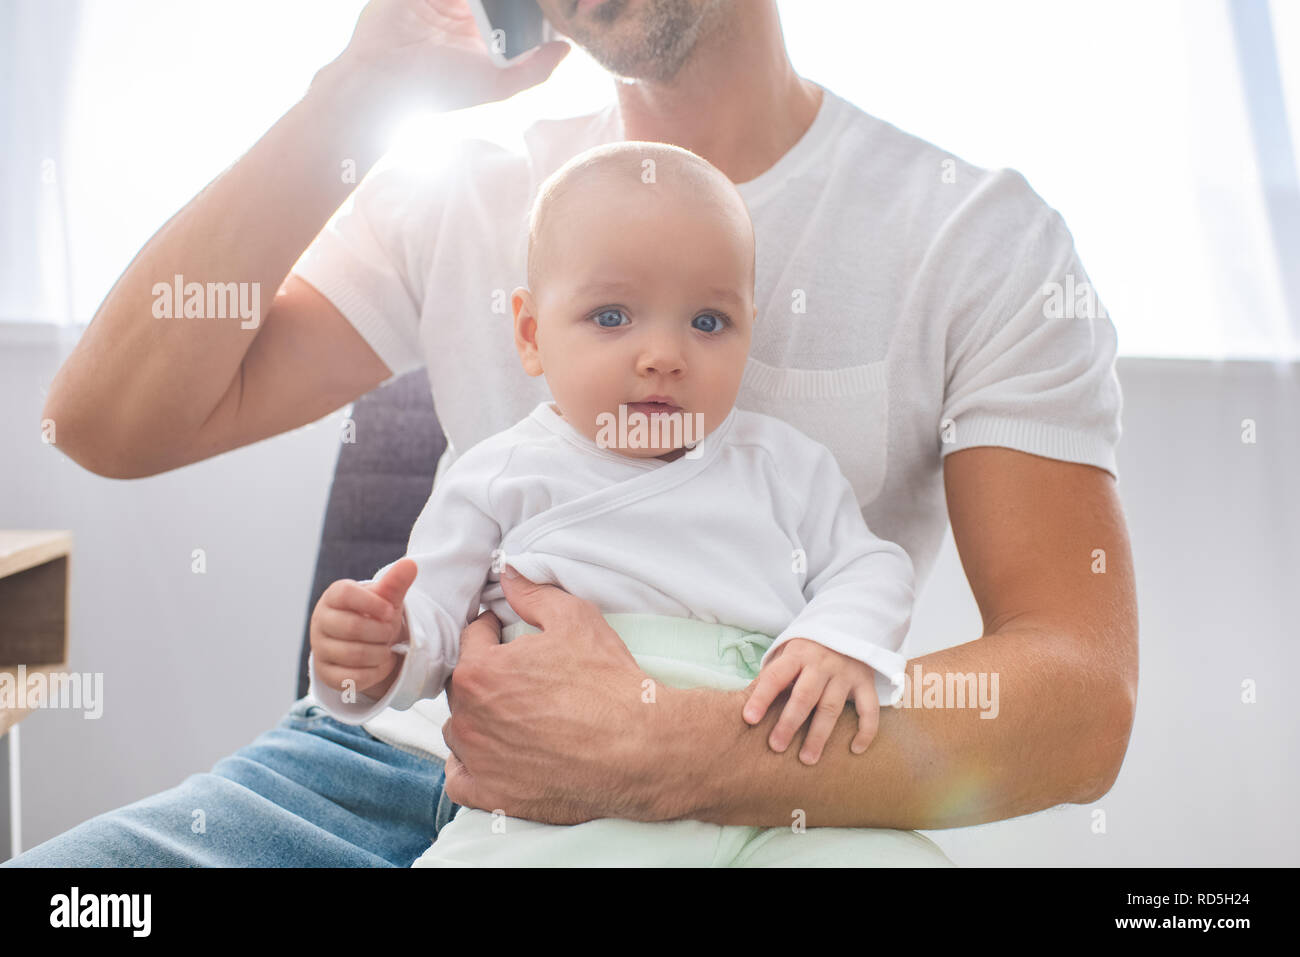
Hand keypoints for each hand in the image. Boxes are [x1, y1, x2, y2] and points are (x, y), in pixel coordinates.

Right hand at [309, 558, 416, 699]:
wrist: (367, 641)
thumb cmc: (375, 614)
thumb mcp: (386, 598)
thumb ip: (396, 582)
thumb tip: (410, 564)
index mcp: (333, 597)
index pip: (345, 594)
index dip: (372, 603)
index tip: (389, 611)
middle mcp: (321, 621)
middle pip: (352, 627)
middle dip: (381, 632)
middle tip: (390, 632)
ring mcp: (320, 648)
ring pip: (354, 655)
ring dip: (380, 653)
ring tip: (386, 648)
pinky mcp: (325, 673)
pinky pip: (352, 678)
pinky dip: (375, 672)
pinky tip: (381, 663)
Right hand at [321, 0, 569, 113]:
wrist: (382, 79)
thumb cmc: (440, 89)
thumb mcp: (496, 85)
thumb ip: (535, 71)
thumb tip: (568, 49)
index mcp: (485, 36)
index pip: (518, 9)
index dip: (534, 6)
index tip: (555, 3)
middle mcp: (466, 14)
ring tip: (486, 2)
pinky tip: (472, 1)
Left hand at [441, 567, 662, 823]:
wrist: (639, 748)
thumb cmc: (607, 684)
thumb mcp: (575, 620)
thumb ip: (533, 594)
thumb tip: (507, 574)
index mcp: (480, 671)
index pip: (472, 638)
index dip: (495, 630)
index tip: (510, 635)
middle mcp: (469, 717)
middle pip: (463, 687)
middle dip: (487, 677)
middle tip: (523, 679)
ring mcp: (478, 760)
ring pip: (460, 733)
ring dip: (478, 722)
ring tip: (515, 718)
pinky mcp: (492, 795)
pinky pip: (461, 779)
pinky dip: (472, 767)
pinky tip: (498, 756)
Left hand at [742, 638, 879, 764]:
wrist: (848, 627)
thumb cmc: (807, 652)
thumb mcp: (788, 654)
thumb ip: (773, 676)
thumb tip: (747, 707)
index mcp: (796, 654)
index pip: (775, 676)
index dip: (761, 697)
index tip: (749, 719)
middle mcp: (821, 663)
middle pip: (804, 696)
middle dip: (789, 723)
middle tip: (776, 747)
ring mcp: (845, 672)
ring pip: (831, 707)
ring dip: (819, 735)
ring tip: (807, 759)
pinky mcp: (865, 682)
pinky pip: (868, 708)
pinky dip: (865, 730)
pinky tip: (855, 749)